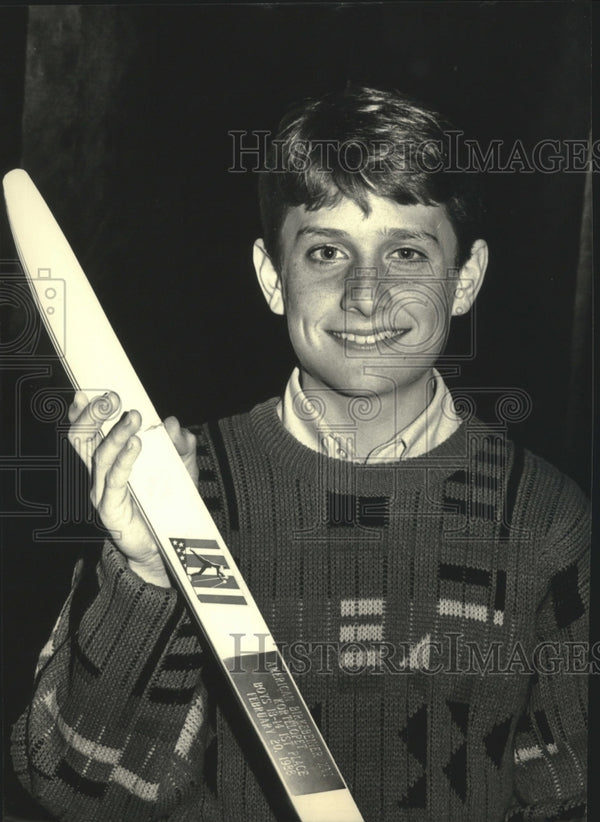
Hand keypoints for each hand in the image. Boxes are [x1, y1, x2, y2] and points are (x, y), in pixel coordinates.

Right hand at [68, 391, 198, 586]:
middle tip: (111, 398)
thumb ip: (180, 445)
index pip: (87, 431)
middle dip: (93, 415)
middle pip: (82, 439)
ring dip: (116, 434)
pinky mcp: (110, 510)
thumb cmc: (168, 504)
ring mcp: (101, 492)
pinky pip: (114, 481)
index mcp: (109, 460)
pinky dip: (124, 461)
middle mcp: (99, 473)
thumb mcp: (182, 469)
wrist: (169, 546)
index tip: (86, 391)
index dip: (82, 411)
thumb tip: (172, 424)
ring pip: (99, 456)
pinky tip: (135, 445)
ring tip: (133, 418)